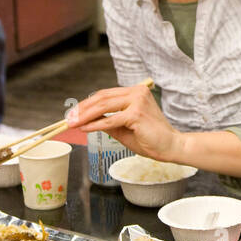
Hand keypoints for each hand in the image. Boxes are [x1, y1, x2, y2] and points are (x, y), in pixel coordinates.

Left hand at [68, 84, 183, 162]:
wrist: (171, 147)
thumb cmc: (151, 140)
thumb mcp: (123, 129)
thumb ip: (107, 122)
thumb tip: (86, 121)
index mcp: (135, 92)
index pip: (106, 95)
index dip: (87, 104)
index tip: (74, 113)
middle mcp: (137, 92)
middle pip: (102, 97)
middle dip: (82, 109)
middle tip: (68, 118)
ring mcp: (137, 101)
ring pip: (104, 106)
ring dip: (85, 115)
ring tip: (73, 123)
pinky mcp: (136, 113)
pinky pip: (110, 119)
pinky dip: (96, 125)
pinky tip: (85, 129)